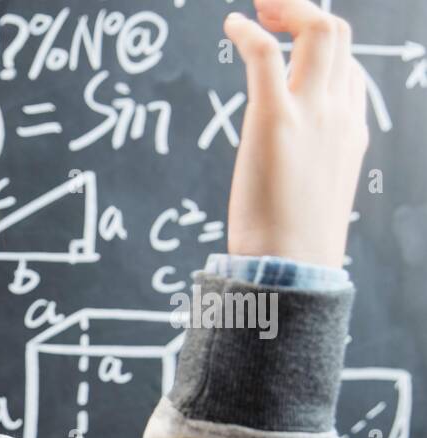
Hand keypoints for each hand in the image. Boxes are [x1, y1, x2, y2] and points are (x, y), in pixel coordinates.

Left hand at [221, 0, 367, 268]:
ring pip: (319, 30)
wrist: (291, 268)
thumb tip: (286, 176)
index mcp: (350, 131)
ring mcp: (312, 112)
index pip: (348, 71)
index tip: (289, 50)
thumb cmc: (294, 243)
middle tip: (271, 11)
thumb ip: (308, 170)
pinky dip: (248, 32)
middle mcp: (339, 113)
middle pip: (340, 36)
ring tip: (257, 8)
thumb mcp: (313, 196)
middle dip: (306, 12)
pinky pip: (266, 55)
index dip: (319, 54)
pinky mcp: (275, 119)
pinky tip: (231, 26)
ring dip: (287, 8)